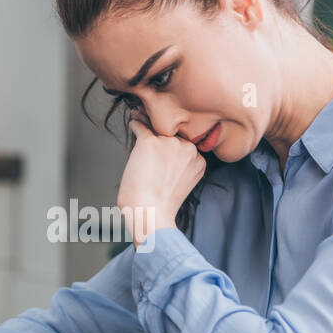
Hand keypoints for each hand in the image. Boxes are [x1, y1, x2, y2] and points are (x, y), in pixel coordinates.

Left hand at [117, 120, 205, 244]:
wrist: (150, 214)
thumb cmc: (161, 207)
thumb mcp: (182, 184)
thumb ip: (179, 167)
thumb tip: (163, 155)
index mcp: (198, 161)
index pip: (185, 145)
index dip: (172, 145)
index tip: (163, 143)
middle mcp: (187, 149)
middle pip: (172, 135)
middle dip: (161, 137)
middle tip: (149, 134)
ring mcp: (169, 144)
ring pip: (157, 130)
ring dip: (147, 127)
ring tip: (139, 119)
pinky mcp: (150, 142)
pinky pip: (141, 126)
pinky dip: (136, 124)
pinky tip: (133, 122)